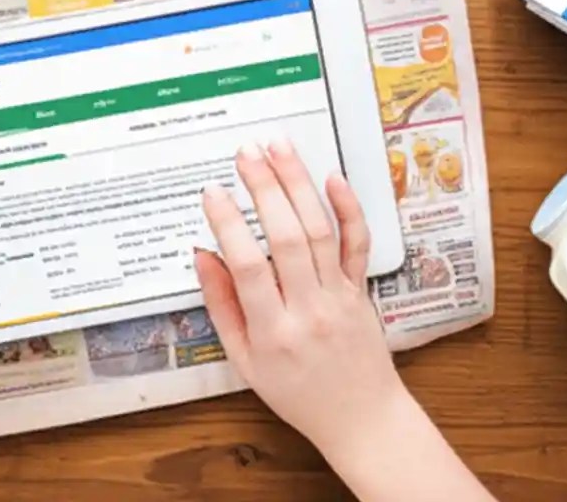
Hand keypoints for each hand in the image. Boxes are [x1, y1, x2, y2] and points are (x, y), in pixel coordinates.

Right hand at [196, 139, 402, 453]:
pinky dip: (348, 208)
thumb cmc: (297, 393)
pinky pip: (357, 243)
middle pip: (288, 238)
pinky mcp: (361, 289)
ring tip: (279, 149)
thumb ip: (222, 307)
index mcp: (273, 332)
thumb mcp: (244, 361)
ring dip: (298, 184)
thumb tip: (204, 256)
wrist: (362, 417)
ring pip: (320, 231)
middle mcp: (309, 309)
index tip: (212, 193)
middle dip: (265, 189)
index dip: (228, 225)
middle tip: (246, 154)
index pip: (248, 267)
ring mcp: (339, 296)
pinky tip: (331, 178)